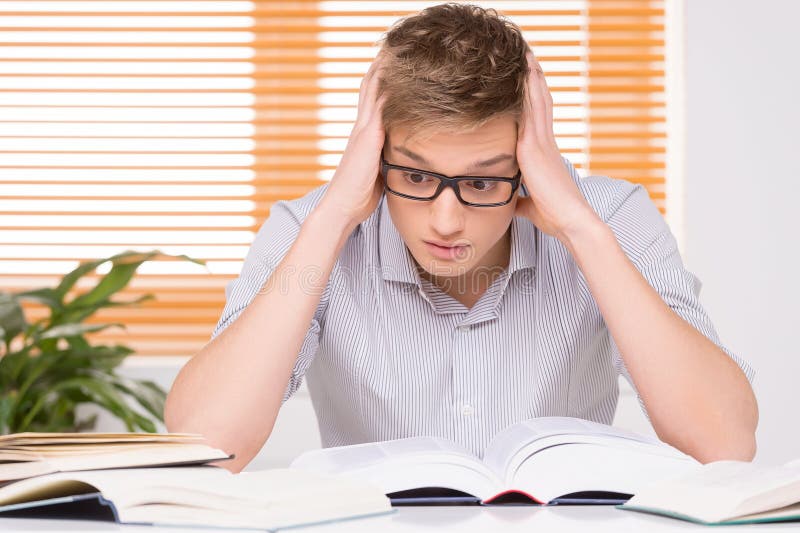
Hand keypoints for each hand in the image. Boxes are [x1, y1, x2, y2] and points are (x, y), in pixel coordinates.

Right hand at [318, 51, 387, 231]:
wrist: (343, 206)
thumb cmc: (360, 196)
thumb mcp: (377, 171)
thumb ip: (385, 158)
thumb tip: (400, 157)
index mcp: (364, 135)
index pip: (371, 99)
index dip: (380, 80)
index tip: (391, 63)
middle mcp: (362, 127)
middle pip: (370, 86)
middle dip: (381, 66)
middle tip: (393, 45)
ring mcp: (364, 130)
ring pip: (373, 89)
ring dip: (384, 68)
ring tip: (395, 47)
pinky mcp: (369, 137)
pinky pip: (380, 103)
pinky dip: (388, 85)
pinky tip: (398, 72)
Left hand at [515, 50, 598, 240]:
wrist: (571, 220)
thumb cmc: (556, 216)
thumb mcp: (531, 206)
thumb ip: (521, 200)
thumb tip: (515, 203)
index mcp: (545, 153)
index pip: (540, 119)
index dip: (536, 98)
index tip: (531, 80)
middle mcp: (545, 143)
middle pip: (540, 103)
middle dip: (534, 80)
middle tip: (528, 56)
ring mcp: (540, 143)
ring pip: (537, 101)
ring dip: (531, 78)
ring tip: (526, 55)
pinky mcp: (534, 148)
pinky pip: (530, 112)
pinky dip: (527, 92)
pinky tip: (522, 75)